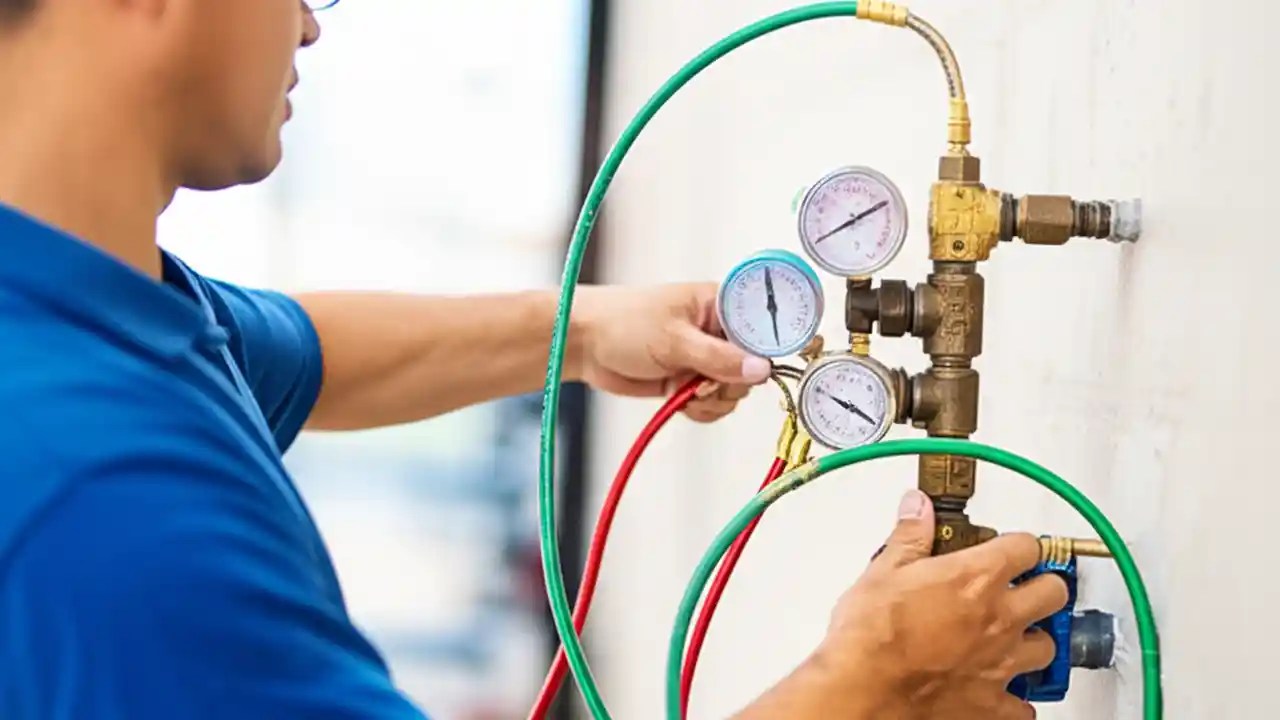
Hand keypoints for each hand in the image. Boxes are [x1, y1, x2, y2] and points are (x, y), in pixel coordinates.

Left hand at [573, 283, 771, 422]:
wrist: (585, 345)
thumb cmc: (623, 323)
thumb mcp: (674, 339)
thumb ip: (719, 358)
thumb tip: (762, 370)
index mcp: (720, 305)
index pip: (763, 328)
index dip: (766, 351)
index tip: (755, 370)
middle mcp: (718, 331)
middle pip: (752, 368)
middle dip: (729, 383)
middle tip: (702, 380)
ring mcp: (705, 358)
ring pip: (734, 391)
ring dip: (712, 399)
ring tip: (684, 390)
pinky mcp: (691, 381)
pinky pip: (713, 404)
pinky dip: (700, 409)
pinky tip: (679, 399)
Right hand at [735, 490, 1064, 719]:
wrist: (864, 687)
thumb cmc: (872, 633)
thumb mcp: (884, 570)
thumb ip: (910, 536)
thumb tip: (917, 508)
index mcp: (976, 578)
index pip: (1027, 546)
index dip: (1022, 543)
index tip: (1013, 547)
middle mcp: (999, 618)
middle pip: (1054, 592)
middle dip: (1043, 585)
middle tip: (1025, 586)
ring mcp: (1000, 662)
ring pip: (1048, 647)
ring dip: (1035, 639)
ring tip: (1016, 636)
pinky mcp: (991, 703)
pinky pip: (1023, 705)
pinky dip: (1017, 698)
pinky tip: (1002, 690)